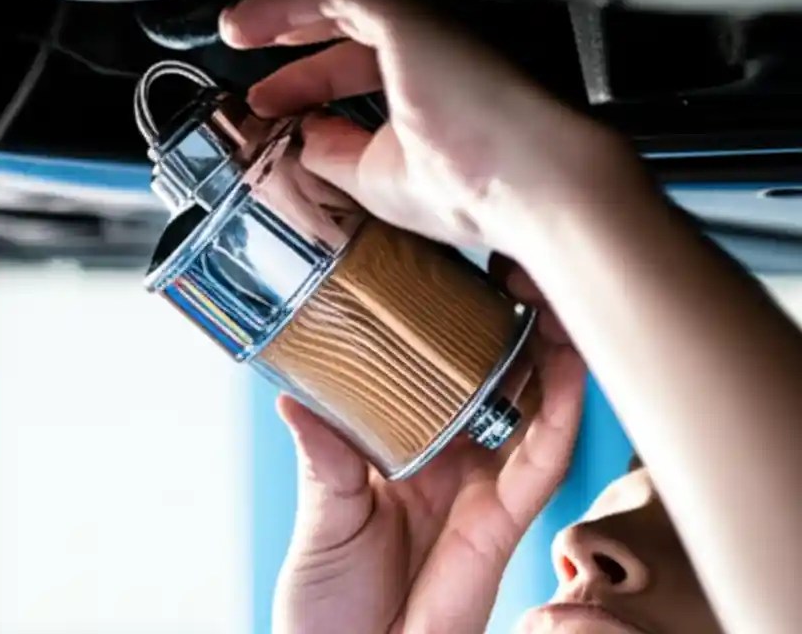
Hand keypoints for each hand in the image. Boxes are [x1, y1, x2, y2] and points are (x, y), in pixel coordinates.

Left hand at [219, 0, 640, 258]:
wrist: (530, 188)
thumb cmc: (476, 191)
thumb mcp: (378, 177)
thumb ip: (335, 152)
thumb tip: (301, 139)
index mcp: (433, 88)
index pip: (359, 71)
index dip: (308, 86)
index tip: (272, 107)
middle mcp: (432, 50)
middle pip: (347, 34)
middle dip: (293, 54)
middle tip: (252, 78)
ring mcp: (421, 27)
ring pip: (336, 1)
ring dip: (278, 18)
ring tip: (235, 32)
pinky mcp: (406, 14)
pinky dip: (279, 4)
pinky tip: (246, 25)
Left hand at [272, 261, 584, 633]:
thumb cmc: (328, 599)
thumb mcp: (320, 515)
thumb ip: (322, 459)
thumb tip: (292, 400)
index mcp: (400, 450)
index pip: (429, 375)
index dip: (445, 327)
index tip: (447, 269)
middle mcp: (448, 461)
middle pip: (491, 380)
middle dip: (507, 324)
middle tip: (511, 261)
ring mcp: (480, 489)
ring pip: (530, 409)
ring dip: (545, 353)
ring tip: (549, 294)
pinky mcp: (504, 523)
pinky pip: (541, 463)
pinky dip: (561, 416)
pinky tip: (568, 370)